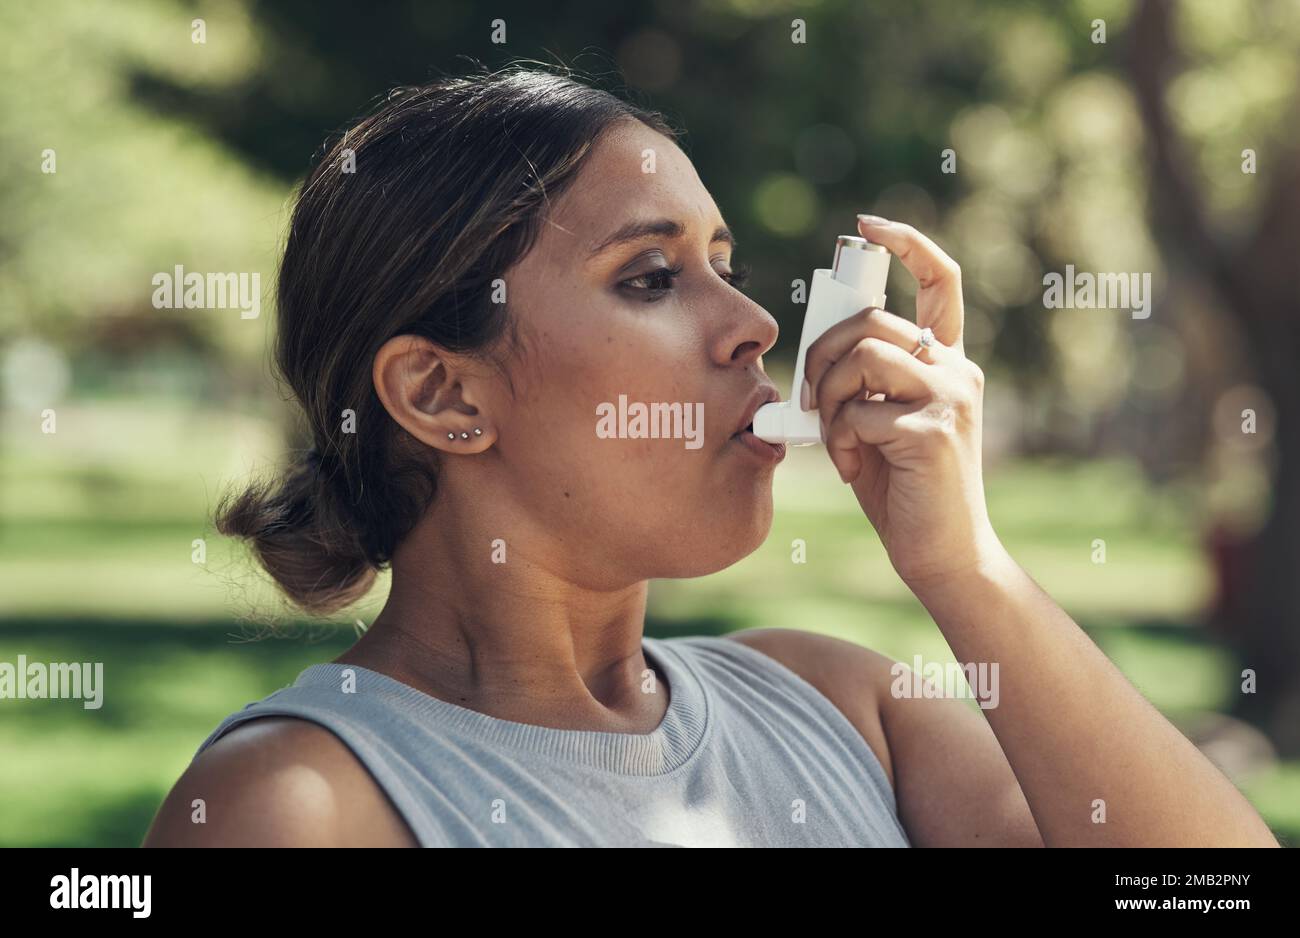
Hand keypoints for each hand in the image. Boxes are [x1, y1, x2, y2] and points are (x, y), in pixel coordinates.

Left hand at [804, 214, 1003, 586]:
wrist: (942, 554)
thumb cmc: (902, 490)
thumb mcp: (877, 422)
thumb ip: (860, 383)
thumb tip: (816, 350)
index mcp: (947, 362)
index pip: (941, 280)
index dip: (907, 243)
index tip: (869, 226)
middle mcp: (957, 370)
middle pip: (871, 319)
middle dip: (820, 353)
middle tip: (809, 398)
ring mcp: (950, 398)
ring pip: (863, 355)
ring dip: (828, 397)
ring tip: (833, 437)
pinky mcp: (933, 432)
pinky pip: (859, 412)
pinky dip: (837, 439)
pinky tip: (847, 468)